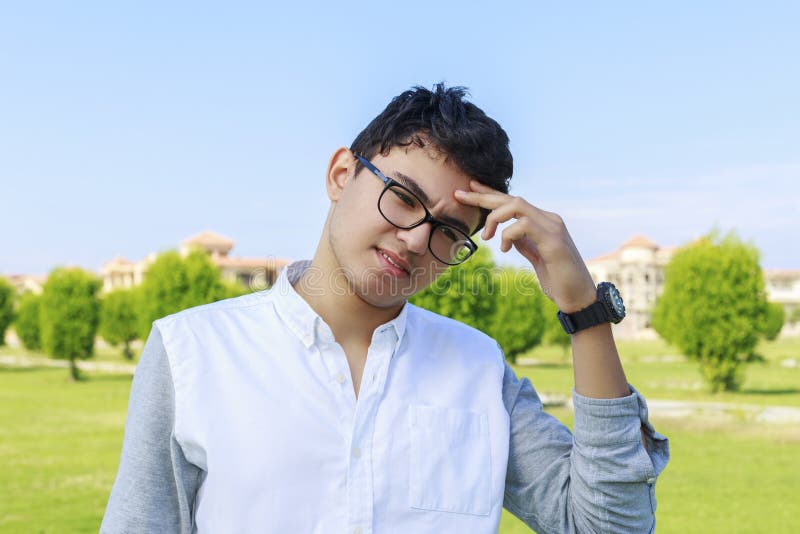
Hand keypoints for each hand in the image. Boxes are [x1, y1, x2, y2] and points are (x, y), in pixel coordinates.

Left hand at [454, 180, 595, 312]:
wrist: (580, 299)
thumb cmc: (559, 280)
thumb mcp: (536, 258)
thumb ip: (525, 243)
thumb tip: (508, 235)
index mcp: (544, 222)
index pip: (514, 202)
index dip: (490, 194)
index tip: (469, 190)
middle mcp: (549, 219)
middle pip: (512, 198)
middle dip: (483, 196)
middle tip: (459, 194)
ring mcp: (553, 227)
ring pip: (517, 205)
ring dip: (494, 218)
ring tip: (486, 238)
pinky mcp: (553, 240)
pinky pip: (524, 225)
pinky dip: (508, 235)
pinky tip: (505, 249)